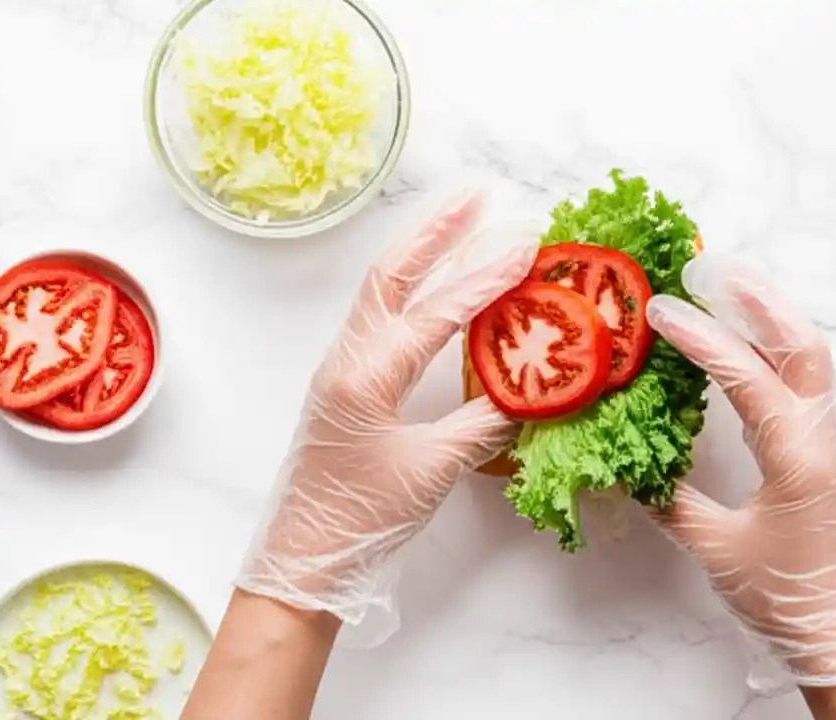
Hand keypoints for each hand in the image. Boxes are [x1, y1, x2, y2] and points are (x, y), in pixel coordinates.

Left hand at [236, 194, 537, 623]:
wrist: (304, 559)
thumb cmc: (361, 519)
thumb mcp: (433, 471)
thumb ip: (484, 424)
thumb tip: (531, 392)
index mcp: (367, 376)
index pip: (435, 313)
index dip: (484, 277)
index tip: (525, 244)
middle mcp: (348, 359)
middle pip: (392, 274)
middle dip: (436, 231)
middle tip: (479, 195)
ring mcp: (342, 369)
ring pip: (382, 291)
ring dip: (421, 252)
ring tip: (461, 220)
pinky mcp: (347, 385)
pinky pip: (381, 318)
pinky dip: (412, 287)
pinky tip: (435, 284)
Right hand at [645, 254, 835, 687]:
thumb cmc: (783, 595)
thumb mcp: (715, 548)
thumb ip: (666, 500)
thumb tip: (617, 464)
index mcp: (798, 455)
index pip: (747, 377)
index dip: (701, 338)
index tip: (659, 310)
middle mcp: (822, 435)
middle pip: (800, 342)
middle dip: (756, 298)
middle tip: (706, 265)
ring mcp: (829, 439)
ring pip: (808, 356)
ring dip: (769, 315)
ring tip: (723, 285)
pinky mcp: (824, 450)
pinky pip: (804, 380)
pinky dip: (774, 347)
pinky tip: (741, 344)